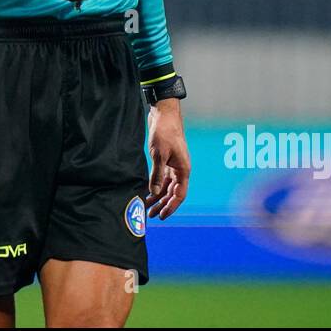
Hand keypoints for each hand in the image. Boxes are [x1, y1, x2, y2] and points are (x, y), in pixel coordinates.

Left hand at [145, 98, 188, 219]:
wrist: (164, 114)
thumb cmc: (165, 132)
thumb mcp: (159, 154)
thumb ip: (157, 174)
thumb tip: (155, 192)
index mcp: (183, 170)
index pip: (179, 194)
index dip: (171, 207)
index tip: (162, 216)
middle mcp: (180, 170)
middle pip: (172, 193)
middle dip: (162, 205)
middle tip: (151, 215)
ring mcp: (173, 166)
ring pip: (167, 187)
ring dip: (158, 197)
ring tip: (146, 206)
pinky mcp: (166, 161)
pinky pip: (162, 179)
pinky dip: (155, 186)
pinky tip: (147, 192)